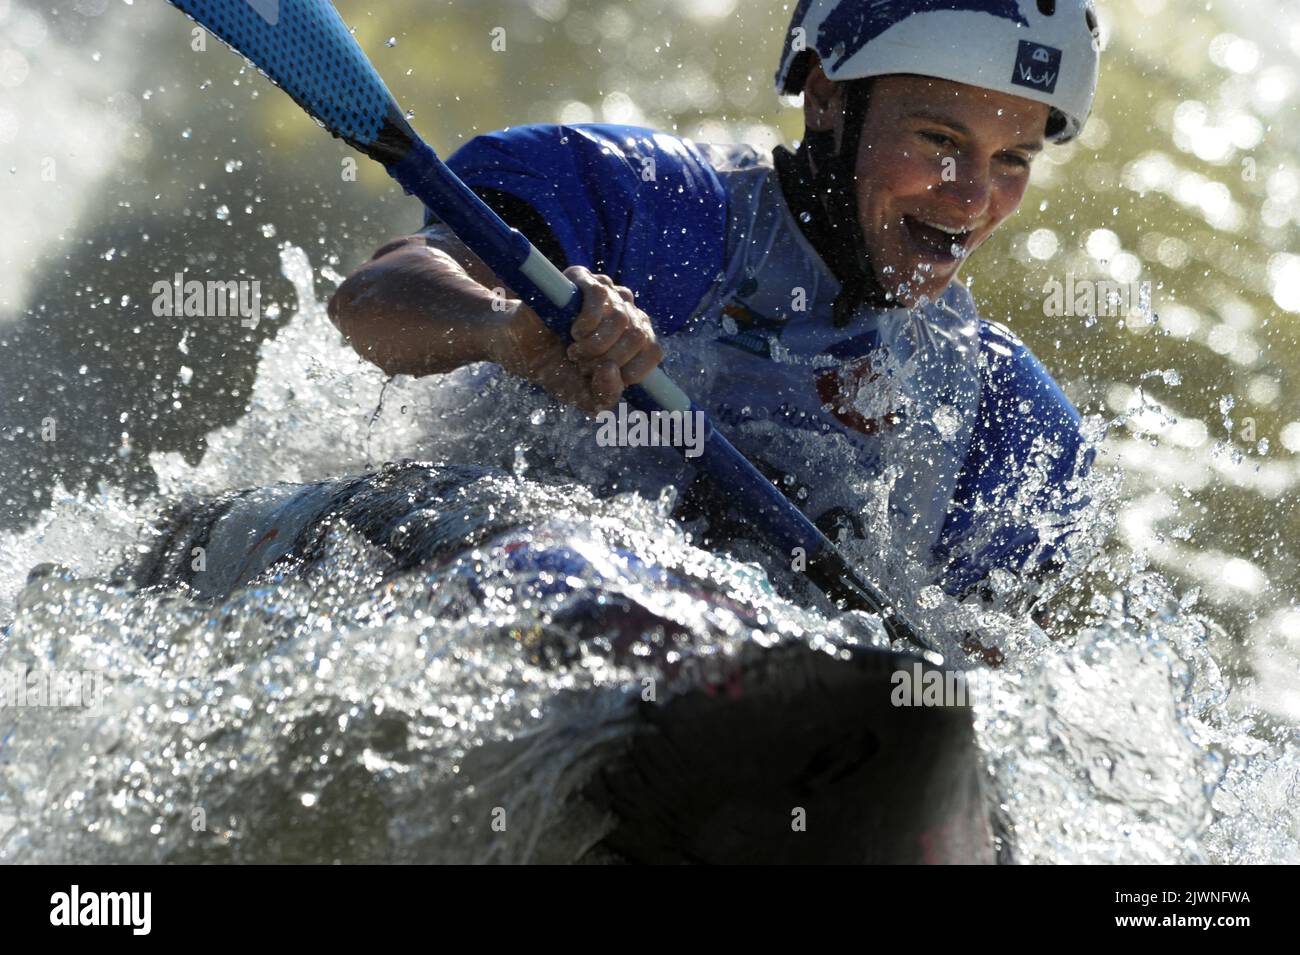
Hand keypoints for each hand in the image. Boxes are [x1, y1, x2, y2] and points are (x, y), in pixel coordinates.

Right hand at [490, 266, 663, 413]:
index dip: (629, 371)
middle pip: (638, 337)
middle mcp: (625, 311)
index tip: (600, 377)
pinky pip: (601, 295)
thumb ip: (604, 396)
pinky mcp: (582, 278)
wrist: (515, 347)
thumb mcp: (581, 394)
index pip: (652, 352)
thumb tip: (612, 370)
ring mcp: (606, 292)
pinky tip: (574, 332)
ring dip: (595, 346)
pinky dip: (588, 322)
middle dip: (607, 361)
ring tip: (573, 351)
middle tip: (581, 365)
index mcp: (633, 338)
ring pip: (622, 319)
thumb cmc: (552, 367)